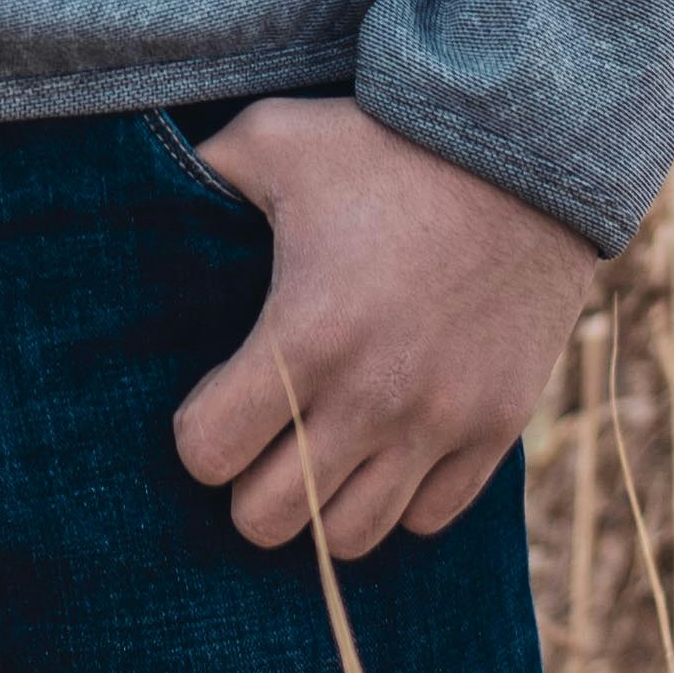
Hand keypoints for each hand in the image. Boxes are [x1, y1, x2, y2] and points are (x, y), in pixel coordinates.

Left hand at [165, 97, 604, 563]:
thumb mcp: (277, 136)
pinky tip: (388, 449)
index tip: (214, 405)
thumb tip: (143, 188)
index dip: (198, 436)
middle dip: (248, 487)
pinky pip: (430, 517)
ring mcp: (439, 421)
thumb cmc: (387, 142)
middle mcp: (371, 397)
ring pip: (349, 536)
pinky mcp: (496, 427)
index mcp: (303, 335)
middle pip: (269, 519)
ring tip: (320, 455)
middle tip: (260, 443)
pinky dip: (401, 498)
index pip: (208, 454)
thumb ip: (204, 170)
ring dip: (321, 505)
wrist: (530, 154)